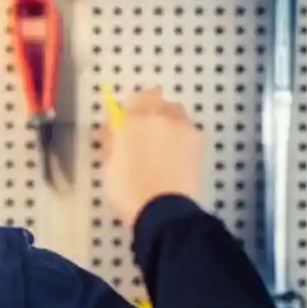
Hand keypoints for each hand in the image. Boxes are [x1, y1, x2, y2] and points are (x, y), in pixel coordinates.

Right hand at [98, 89, 204, 226]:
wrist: (164, 210)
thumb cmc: (128, 191)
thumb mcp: (108, 167)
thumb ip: (111, 143)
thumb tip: (112, 132)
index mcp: (131, 120)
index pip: (128, 101)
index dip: (125, 112)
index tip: (120, 125)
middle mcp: (158, 115)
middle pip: (153, 96)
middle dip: (147, 107)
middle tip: (142, 128)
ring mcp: (181, 126)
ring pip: (174, 110)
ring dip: (166, 118)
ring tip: (162, 140)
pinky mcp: (197, 139)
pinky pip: (187, 127)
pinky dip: (181, 134)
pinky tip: (176, 153)